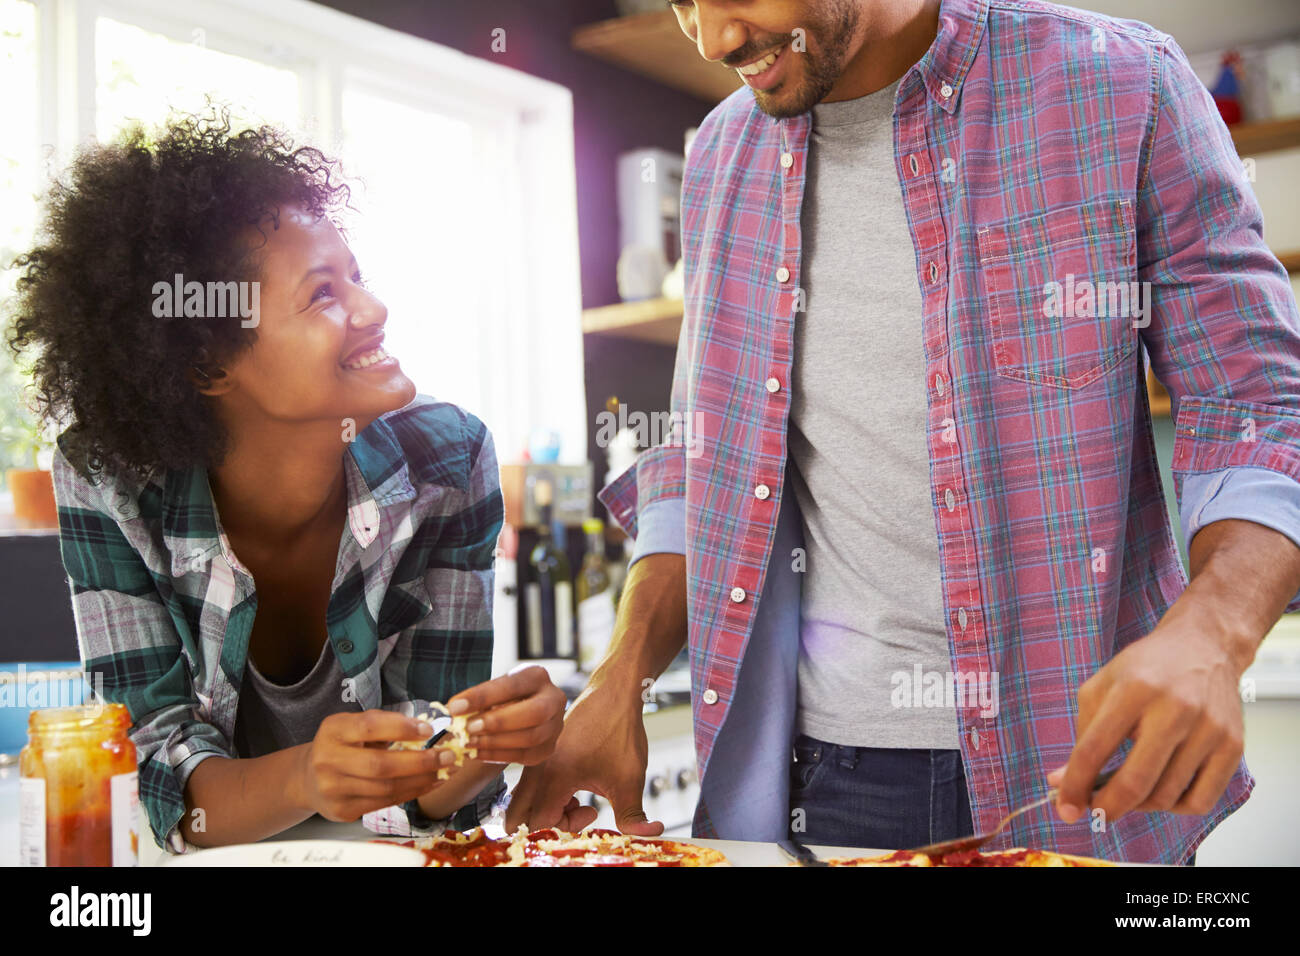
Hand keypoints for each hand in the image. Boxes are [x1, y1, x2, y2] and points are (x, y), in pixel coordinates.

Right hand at [296, 710, 451, 821]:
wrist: (309, 778)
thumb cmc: (343, 745)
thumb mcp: (354, 726)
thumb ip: (385, 724)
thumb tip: (426, 728)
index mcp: (333, 730)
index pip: (370, 726)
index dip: (401, 728)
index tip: (428, 729)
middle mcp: (328, 759)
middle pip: (380, 764)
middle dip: (419, 761)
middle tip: (446, 756)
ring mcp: (333, 788)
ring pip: (385, 788)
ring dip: (420, 780)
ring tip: (442, 771)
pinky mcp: (342, 810)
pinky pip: (383, 803)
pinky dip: (411, 793)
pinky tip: (428, 784)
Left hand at [449, 665, 566, 765]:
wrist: (524, 712)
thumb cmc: (505, 697)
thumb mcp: (496, 690)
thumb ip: (480, 700)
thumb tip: (454, 710)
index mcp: (537, 676)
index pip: (511, 685)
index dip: (482, 696)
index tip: (455, 707)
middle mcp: (554, 699)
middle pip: (534, 713)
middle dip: (498, 722)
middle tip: (467, 728)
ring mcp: (555, 725)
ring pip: (531, 737)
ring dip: (495, 742)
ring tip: (469, 742)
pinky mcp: (548, 748)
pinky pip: (526, 756)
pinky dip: (499, 755)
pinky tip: (478, 753)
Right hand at [505, 674, 662, 835]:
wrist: (614, 693)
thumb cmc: (619, 731)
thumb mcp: (630, 780)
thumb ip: (634, 816)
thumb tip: (652, 834)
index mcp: (553, 777)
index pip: (538, 823)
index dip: (565, 827)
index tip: (592, 811)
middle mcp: (536, 768)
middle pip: (519, 814)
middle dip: (546, 823)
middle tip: (575, 811)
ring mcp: (536, 759)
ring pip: (524, 798)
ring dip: (547, 807)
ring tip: (577, 796)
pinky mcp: (540, 752)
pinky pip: (530, 783)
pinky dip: (546, 792)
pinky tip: (574, 783)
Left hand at [1049, 617, 1245, 824]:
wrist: (1205, 646)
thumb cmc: (1147, 669)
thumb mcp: (1103, 687)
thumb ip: (1082, 735)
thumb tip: (1061, 783)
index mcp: (1133, 689)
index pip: (1094, 748)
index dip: (1074, 784)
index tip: (1063, 807)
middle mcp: (1174, 709)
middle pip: (1135, 781)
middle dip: (1106, 808)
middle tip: (1095, 812)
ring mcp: (1208, 729)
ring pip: (1166, 796)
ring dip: (1138, 805)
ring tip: (1127, 791)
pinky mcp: (1232, 746)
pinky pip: (1200, 801)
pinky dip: (1174, 807)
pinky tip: (1161, 791)